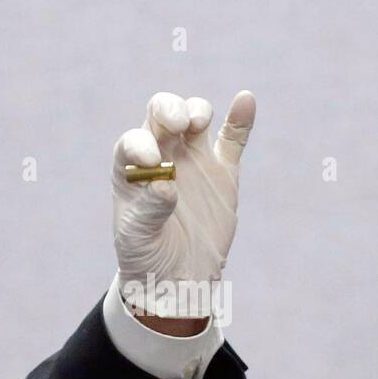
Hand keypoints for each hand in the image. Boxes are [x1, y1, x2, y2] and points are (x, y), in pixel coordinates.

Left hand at [111, 90, 255, 327]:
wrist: (176, 278)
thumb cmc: (146, 257)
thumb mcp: (138, 239)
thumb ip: (148, 211)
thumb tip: (165, 185)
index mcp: (131, 171)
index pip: (131, 142)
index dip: (140, 143)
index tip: (152, 159)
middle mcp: (160, 157)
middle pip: (161, 116)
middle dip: (169, 110)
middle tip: (180, 125)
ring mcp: (192, 161)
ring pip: (194, 118)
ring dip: (197, 111)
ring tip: (198, 123)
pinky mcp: (222, 171)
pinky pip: (233, 138)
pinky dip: (241, 119)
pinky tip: (246, 100)